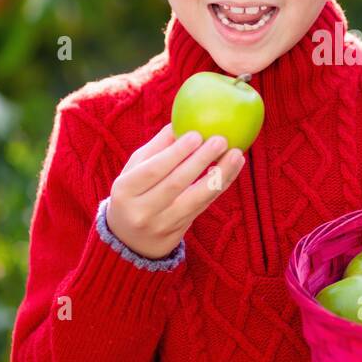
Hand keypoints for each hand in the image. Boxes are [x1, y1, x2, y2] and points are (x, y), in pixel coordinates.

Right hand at [105, 123, 245, 257]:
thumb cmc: (134, 193)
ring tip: (236, 154)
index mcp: (125, 190)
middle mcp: (141, 211)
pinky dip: (219, 186)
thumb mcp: (134, 170)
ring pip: (195, 199)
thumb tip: (181, 121)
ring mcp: (161, 225)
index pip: (153, 169)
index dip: (176, 153)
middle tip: (220, 140)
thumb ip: (156, 147)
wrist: (130, 240)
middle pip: (175, 184)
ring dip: (219, 176)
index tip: (197, 134)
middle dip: (200, 160)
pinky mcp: (178, 233)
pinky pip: (203, 206)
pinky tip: (232, 169)